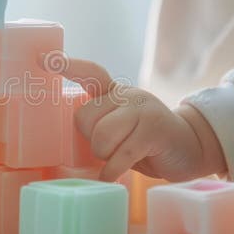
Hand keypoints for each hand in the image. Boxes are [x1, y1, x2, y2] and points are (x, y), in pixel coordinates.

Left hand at [59, 58, 226, 181]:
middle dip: (91, 140)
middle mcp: (127, 95)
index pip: (90, 72)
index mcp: (115, 91)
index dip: (67, 65)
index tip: (42, 59)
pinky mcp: (154, 130)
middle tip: (110, 148)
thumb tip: (70, 136)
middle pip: (85, 117)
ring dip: (104, 156)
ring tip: (118, 158)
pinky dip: (112, 170)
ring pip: (101, 136)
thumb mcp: (121, 125)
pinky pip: (120, 154)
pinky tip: (112, 175)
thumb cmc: (145, 141)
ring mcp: (142, 109)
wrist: (191, 147)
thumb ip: (100, 121)